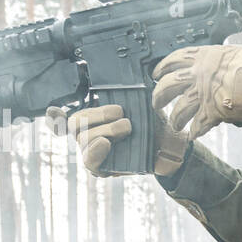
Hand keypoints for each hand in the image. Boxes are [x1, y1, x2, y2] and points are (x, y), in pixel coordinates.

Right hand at [48, 104, 188, 176]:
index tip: (88, 110)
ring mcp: (97, 152)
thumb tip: (125, 72)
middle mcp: (91, 135)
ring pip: (83, 141)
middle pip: (76, 125)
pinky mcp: (106, 169)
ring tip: (127, 127)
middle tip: (122, 113)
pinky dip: (95, 153)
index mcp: (95, 118)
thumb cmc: (155, 124)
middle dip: (97, 116)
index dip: (68, 115)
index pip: (69, 116)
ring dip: (105, 130)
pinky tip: (105, 143)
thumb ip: (129, 91)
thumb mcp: (142, 103)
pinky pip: (91, 164)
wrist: (173, 147)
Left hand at [151, 45, 241, 139]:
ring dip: (175, 119)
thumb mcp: (234, 53)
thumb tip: (217, 67)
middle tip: (156, 102)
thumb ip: (219, 61)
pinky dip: (195, 132)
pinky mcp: (213, 112)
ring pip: (179, 109)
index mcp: (204, 57)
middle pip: (168, 85)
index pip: (175, 59)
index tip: (157, 73)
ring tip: (174, 124)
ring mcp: (204, 94)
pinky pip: (198, 126)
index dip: (163, 67)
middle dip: (159, 95)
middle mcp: (199, 75)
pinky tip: (193, 136)